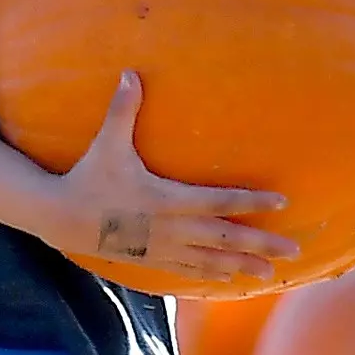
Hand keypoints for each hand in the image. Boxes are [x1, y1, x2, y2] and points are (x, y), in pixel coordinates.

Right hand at [54, 72, 295, 285]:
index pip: (219, 201)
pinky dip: (212, 276)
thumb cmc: (88, 178)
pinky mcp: (152, 261)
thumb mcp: (106, 144)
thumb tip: (131, 74)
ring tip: (270, 274)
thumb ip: (123, 110)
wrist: (61, 219)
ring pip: (211, 261)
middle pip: (225, 238)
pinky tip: (230, 280)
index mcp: (166, 200)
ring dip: (242, 266)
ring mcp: (162, 249)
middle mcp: (171, 229)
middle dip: (260, 244)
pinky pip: (188, 271)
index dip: (251, 201)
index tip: (281, 202)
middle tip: (294, 252)